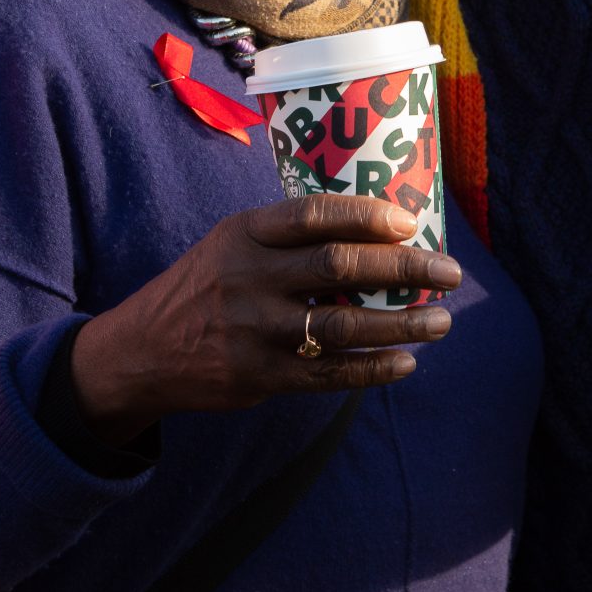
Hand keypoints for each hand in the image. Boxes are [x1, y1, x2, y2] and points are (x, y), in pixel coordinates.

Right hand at [71, 194, 460, 446]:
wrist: (141, 350)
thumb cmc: (208, 283)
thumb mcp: (234, 241)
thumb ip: (291, 236)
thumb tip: (382, 230)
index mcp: (245, 232)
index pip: (314, 215)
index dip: (366, 216)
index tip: (410, 221)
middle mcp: (249, 277)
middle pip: (338, 268)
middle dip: (403, 269)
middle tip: (450, 272)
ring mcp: (253, 330)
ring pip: (341, 326)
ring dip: (400, 324)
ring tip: (441, 321)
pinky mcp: (257, 376)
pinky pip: (325, 374)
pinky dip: (371, 369)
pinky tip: (405, 364)